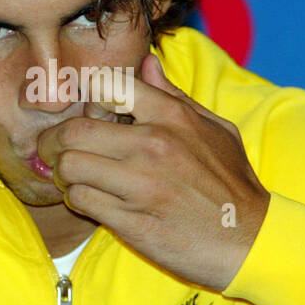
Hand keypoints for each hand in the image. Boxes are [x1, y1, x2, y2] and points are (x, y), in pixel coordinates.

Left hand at [35, 53, 269, 292]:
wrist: (250, 241)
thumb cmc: (232, 184)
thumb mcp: (215, 130)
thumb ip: (175, 96)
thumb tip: (146, 63)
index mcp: (172, 117)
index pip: (105, 86)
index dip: (85, 98)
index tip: (83, 114)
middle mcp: (153, 146)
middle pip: (73, 131)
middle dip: (54, 141)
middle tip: (54, 149)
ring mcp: (141, 186)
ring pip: (70, 167)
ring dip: (63, 173)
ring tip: (73, 176)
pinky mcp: (132, 223)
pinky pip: (82, 201)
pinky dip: (77, 199)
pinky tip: (89, 199)